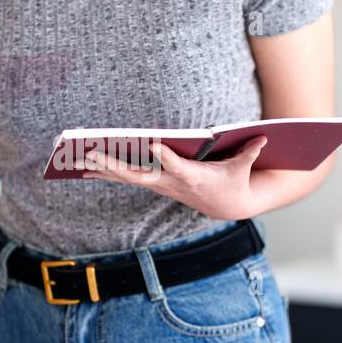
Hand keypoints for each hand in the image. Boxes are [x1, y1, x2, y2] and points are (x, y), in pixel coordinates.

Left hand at [73, 135, 268, 221]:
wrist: (226, 205)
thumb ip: (250, 153)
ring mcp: (159, 185)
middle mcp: (170, 183)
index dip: (166, 157)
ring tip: (77, 157)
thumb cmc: (233, 181)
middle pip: (138, 175)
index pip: (177, 167)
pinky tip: (85, 166)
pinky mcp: (154, 183)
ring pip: (126, 177)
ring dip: (101, 169)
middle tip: (91, 154)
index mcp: (192, 177)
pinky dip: (105, 171)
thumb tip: (264, 137)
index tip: (154, 144)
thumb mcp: (243, 169)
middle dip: (114, 166)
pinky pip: (126, 177)